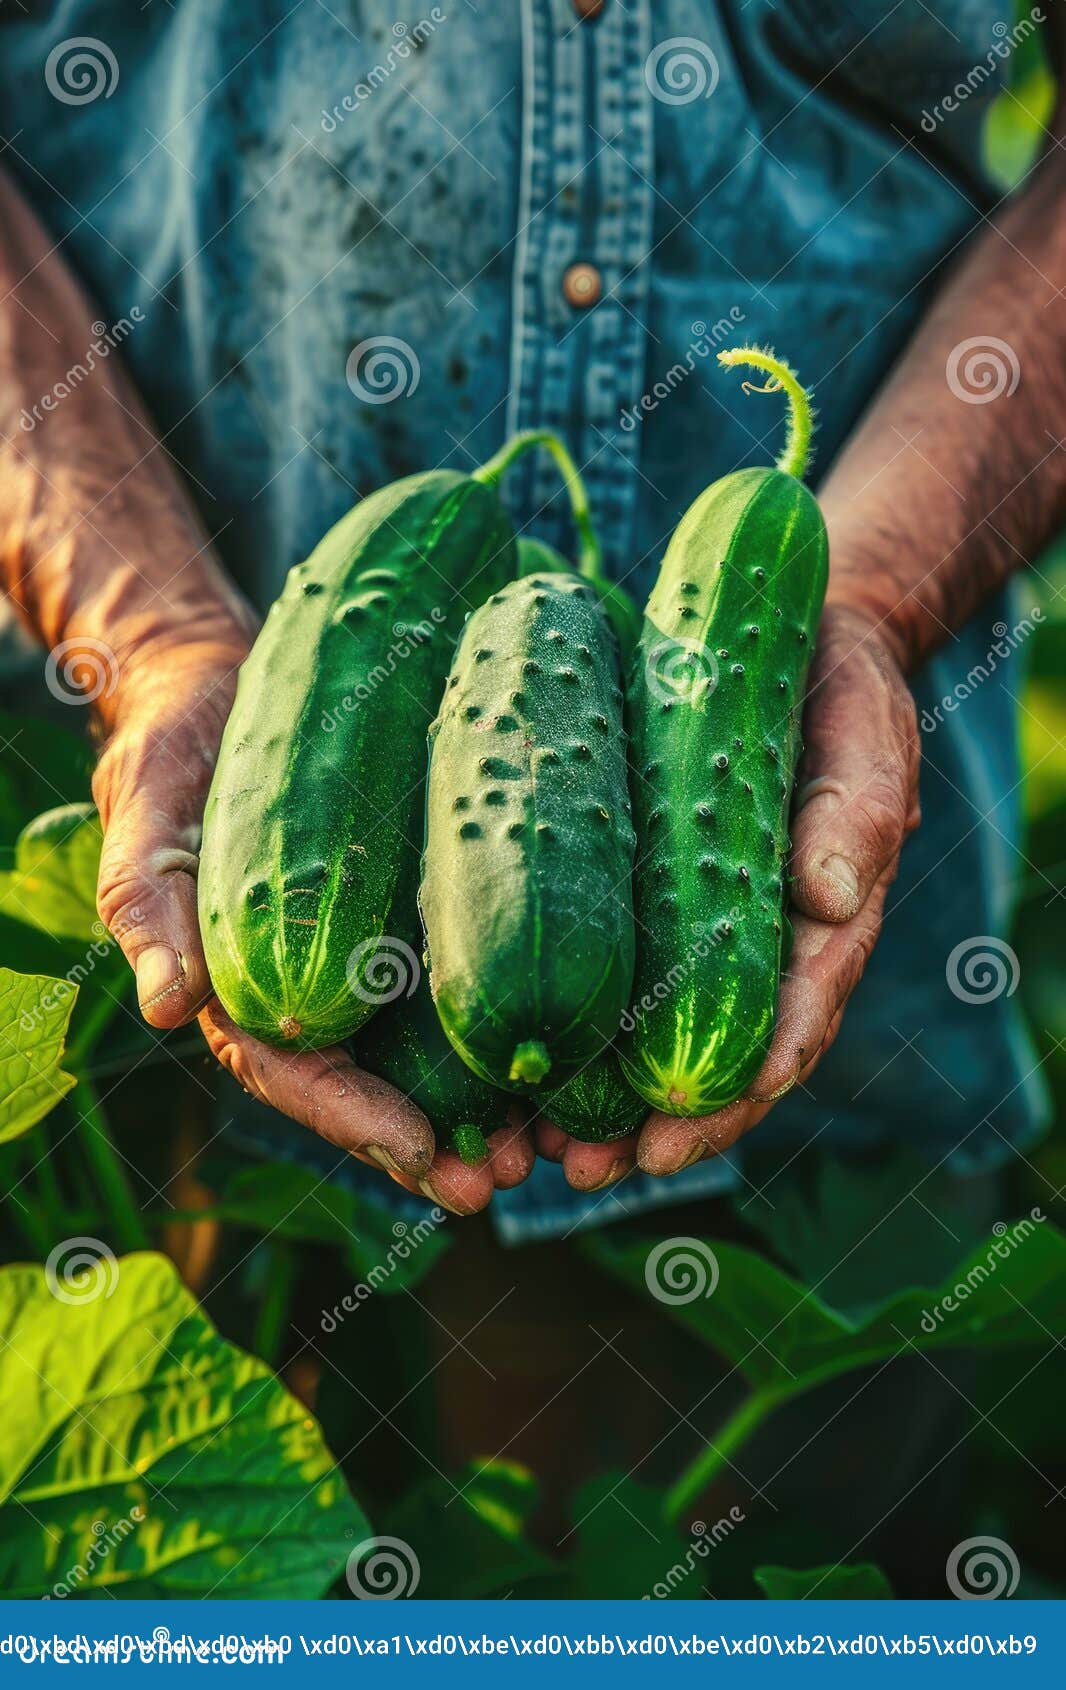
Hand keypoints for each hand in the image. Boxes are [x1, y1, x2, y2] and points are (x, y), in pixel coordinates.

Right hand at [91, 636, 533, 1213]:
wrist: (221, 690)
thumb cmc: (174, 750)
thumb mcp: (147, 812)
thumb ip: (146, 902)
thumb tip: (165, 1006)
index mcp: (242, 990)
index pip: (296, 1074)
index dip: (354, 1119)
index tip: (419, 1153)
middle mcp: (313, 989)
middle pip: (374, 1088)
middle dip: (437, 1145)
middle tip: (507, 1181)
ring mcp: (367, 958)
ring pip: (428, 1055)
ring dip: (488, 1111)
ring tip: (555, 1147)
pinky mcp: (413, 916)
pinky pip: (461, 984)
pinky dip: (510, 1027)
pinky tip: (574, 1055)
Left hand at [539, 603, 920, 1187]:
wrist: (775, 646)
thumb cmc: (833, 689)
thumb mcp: (864, 729)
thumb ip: (858, 804)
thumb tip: (833, 892)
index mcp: (820, 923)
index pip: (793, 1018)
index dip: (748, 1078)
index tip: (691, 1127)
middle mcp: (756, 946)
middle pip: (715, 1058)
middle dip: (658, 1125)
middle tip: (595, 1171)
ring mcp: (695, 932)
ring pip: (654, 1040)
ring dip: (601, 1107)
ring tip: (538, 1154)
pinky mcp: (639, 904)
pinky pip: (607, 984)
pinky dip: (569, 1036)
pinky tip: (514, 1075)